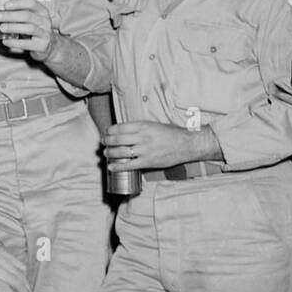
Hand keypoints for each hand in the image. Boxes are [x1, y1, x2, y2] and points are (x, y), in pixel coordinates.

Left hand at [0, 0, 55, 58]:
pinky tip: (5, 41)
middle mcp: (45, 21)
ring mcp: (45, 33)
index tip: (5, 5)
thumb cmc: (32, 29)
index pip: (32, 3)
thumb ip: (11, 12)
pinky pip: (27, 44)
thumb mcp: (24, 19)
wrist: (46, 46)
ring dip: (13, 27)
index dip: (18, 3)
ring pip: (29, 28)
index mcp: (42, 11)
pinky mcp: (42, 46)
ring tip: (1, 28)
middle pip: (27, 15)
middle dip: (10, 15)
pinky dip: (15, 42)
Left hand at [102, 120, 218, 170]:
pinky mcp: (148, 162)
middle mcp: (143, 137)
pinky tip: (111, 166)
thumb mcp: (154, 125)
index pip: (120, 127)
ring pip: (121, 152)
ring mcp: (145, 150)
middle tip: (104, 142)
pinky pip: (129, 165)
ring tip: (106, 153)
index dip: (110, 131)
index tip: (107, 132)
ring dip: (110, 153)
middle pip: (117, 139)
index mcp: (144, 126)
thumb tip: (124, 131)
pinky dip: (118, 166)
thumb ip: (140, 127)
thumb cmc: (171, 134)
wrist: (187, 145)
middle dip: (107, 141)